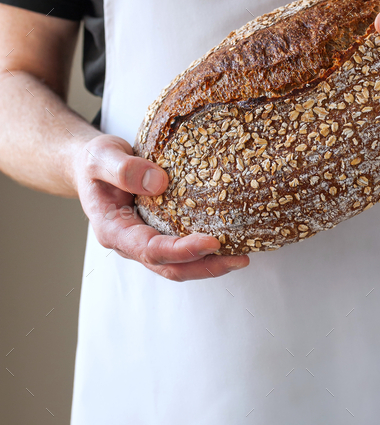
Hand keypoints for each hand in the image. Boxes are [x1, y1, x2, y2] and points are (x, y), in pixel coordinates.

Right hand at [72, 134, 248, 280]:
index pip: (150, 250)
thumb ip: (123, 168)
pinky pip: (183, 249)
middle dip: (205, 266)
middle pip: (170, 267)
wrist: (92, 165)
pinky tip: (230, 241)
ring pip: (179, 265)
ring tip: (242, 257)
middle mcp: (131, 243)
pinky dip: (206, 250)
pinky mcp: (160, 233)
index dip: (181, 250)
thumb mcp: (100, 156)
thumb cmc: (94, 161)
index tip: (212, 242)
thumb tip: (158, 182)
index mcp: (113, 231)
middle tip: (239, 259)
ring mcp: (146, 242)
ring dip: (210, 264)